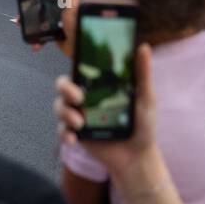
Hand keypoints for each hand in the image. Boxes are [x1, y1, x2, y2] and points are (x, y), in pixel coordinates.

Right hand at [54, 44, 156, 175]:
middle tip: (78, 97)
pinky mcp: (76, 134)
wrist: (137, 157)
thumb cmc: (143, 125)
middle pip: (63, 86)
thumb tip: (143, 47)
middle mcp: (85, 99)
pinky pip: (61, 130)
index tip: (76, 61)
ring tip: (80, 123)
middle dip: (65, 88)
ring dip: (65, 113)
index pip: (81, 69)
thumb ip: (142, 74)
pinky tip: (74, 138)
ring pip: (59, 107)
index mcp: (99, 87)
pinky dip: (65, 134)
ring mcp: (78, 116)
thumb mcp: (145, 98)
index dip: (74, 62)